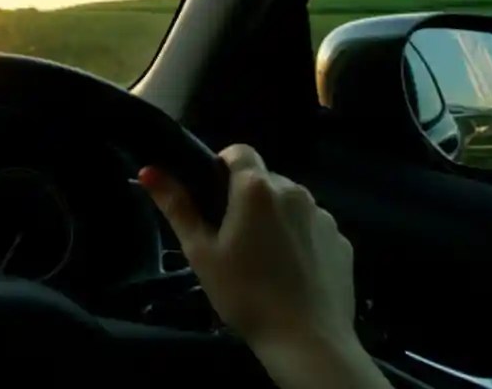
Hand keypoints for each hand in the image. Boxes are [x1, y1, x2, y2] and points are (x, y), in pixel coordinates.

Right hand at [139, 144, 389, 388]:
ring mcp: (324, 216)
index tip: (213, 200)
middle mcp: (295, 191)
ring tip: (263, 260)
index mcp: (256, 188)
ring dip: (275, 218)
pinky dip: (300, 240)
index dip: (222, 167)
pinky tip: (291, 273)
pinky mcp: (342, 241)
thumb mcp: (200, 252)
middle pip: (264, 180)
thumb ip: (177, 206)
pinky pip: (313, 228)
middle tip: (232, 239)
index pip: (238, 151)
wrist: (307, 340)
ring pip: (290, 204)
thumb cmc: (244, 293)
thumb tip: (149, 170)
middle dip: (247, 199)